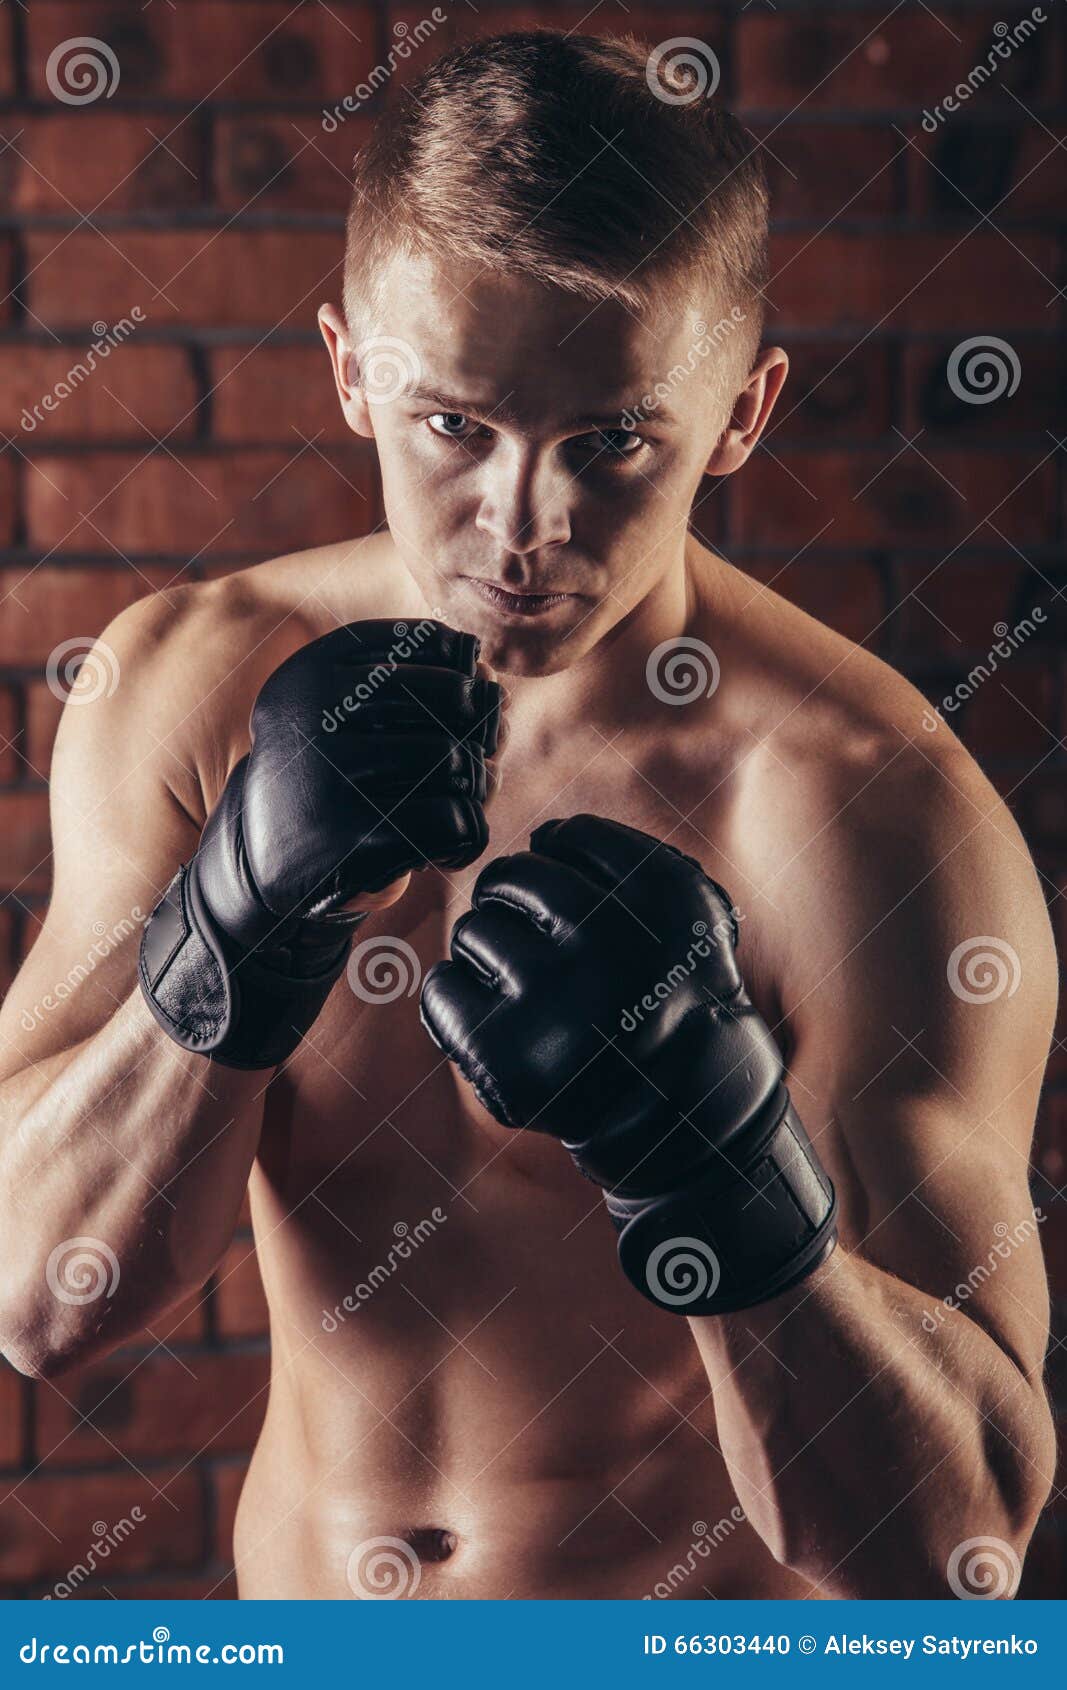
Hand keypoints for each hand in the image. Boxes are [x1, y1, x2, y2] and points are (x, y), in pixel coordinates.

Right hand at [140, 618, 500, 1066]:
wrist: (258, 867)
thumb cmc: (324, 776)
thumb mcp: (335, 709)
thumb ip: (403, 677)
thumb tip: (487, 678)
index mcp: (311, 672)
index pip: (433, 643)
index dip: (467, 673)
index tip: (467, 704)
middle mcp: (314, 716)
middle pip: (456, 699)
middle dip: (483, 729)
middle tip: (478, 760)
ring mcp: (332, 777)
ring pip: (460, 763)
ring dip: (478, 788)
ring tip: (459, 804)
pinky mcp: (354, 840)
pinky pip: (454, 823)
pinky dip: (466, 837)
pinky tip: (446, 848)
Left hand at [420, 814, 835, 1314]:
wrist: (681, 1124)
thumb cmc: (670, 1004)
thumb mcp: (687, 918)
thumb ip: (628, 861)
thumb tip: (543, 835)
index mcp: (662, 898)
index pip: (571, 837)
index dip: (568, 869)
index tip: (586, 911)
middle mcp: (607, 941)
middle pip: (513, 878)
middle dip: (517, 908)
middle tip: (543, 952)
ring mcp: (553, 1000)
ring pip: (473, 931)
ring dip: (489, 955)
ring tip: (531, 996)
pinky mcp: (505, 1055)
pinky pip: (441, 988)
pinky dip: (457, 1002)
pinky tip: (497, 1024)